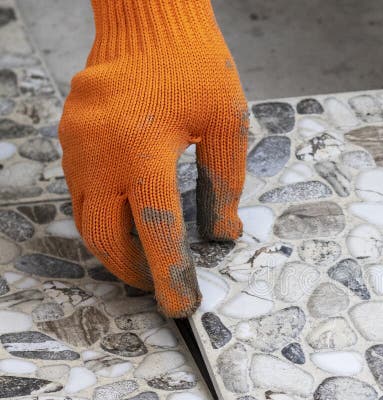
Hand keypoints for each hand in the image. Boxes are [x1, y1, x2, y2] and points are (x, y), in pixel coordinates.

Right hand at [59, 0, 247, 315]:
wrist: (149, 19)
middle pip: (107, 238)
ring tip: (148, 258)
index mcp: (146, 149)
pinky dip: (103, 218)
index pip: (158, 229)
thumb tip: (223, 235)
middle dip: (134, 270)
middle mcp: (102, 153)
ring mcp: (79, 146)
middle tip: (161, 283)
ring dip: (115, 248)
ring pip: (86, 220)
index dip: (170, 273)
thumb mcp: (228, 123)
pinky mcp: (70, 138)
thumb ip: (225, 184)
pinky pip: (81, 193)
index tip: (181, 305)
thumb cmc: (196, 66)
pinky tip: (130, 220)